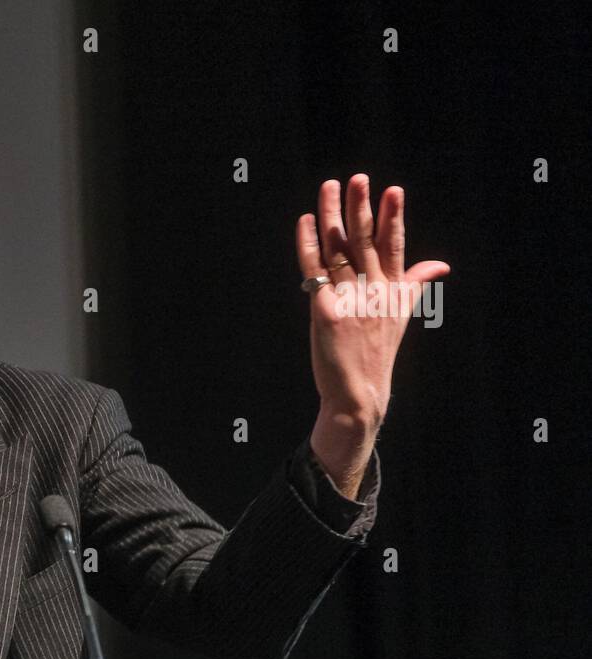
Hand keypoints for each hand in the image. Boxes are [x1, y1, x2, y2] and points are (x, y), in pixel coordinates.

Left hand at [295, 174, 449, 427]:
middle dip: (362, 207)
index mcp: (393, 290)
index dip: (393, 218)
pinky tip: (305, 221)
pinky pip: (315, 269)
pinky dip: (308, 244)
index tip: (393, 191)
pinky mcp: (326, 311)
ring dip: (332, 215)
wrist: (359, 392)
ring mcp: (351, 300)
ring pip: (339, 249)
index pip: (394, 245)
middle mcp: (375, 291)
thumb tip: (441, 265)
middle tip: (358, 178)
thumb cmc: (376, 352)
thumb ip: (415, 284)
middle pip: (367, 241)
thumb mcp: (401, 315)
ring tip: (329, 187)